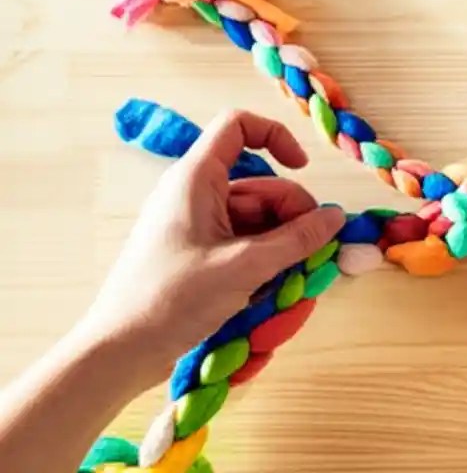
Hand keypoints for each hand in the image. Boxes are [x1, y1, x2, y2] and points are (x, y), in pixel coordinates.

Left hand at [79, 110, 345, 380]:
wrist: (121, 350)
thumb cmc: (174, 299)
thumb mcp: (245, 267)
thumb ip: (297, 240)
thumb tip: (336, 218)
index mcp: (196, 179)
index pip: (237, 126)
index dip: (275, 137)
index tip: (303, 168)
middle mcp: (195, 194)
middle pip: (259, 183)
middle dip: (291, 212)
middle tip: (311, 251)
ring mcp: (195, 225)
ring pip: (255, 216)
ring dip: (281, 242)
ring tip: (288, 278)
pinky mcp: (196, 253)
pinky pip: (242, 240)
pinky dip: (263, 257)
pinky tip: (269, 287)